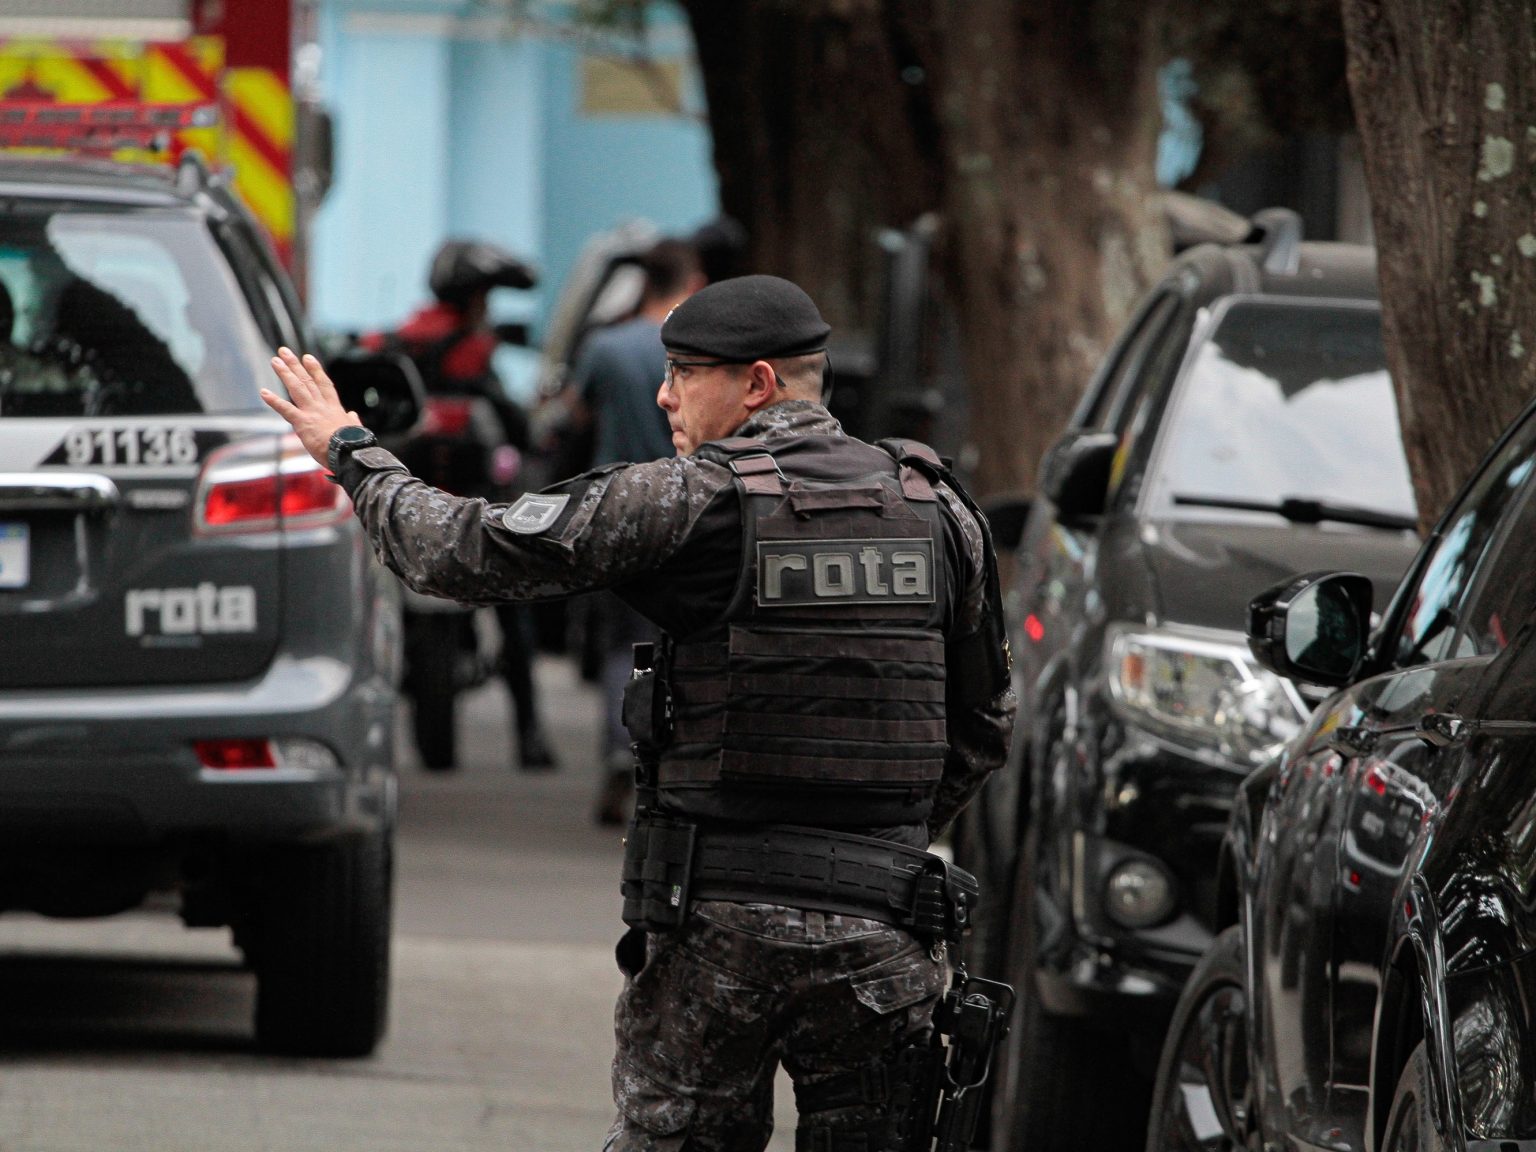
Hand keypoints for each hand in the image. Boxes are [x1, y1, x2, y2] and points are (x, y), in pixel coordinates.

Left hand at [260, 347, 360, 467]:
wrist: (348, 452)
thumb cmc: (353, 444)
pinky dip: (274, 401)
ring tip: (275, 361)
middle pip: (307, 381)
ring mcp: (311, 412)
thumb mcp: (355, 428)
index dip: (315, 370)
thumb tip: (352, 415)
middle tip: (284, 352)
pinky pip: (285, 409)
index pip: (324, 384)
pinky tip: (263, 393)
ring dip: (285, 373)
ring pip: (297, 388)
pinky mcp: (302, 423)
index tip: (308, 358)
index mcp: (334, 408)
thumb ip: (352, 420)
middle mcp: (322, 406)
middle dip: (295, 365)